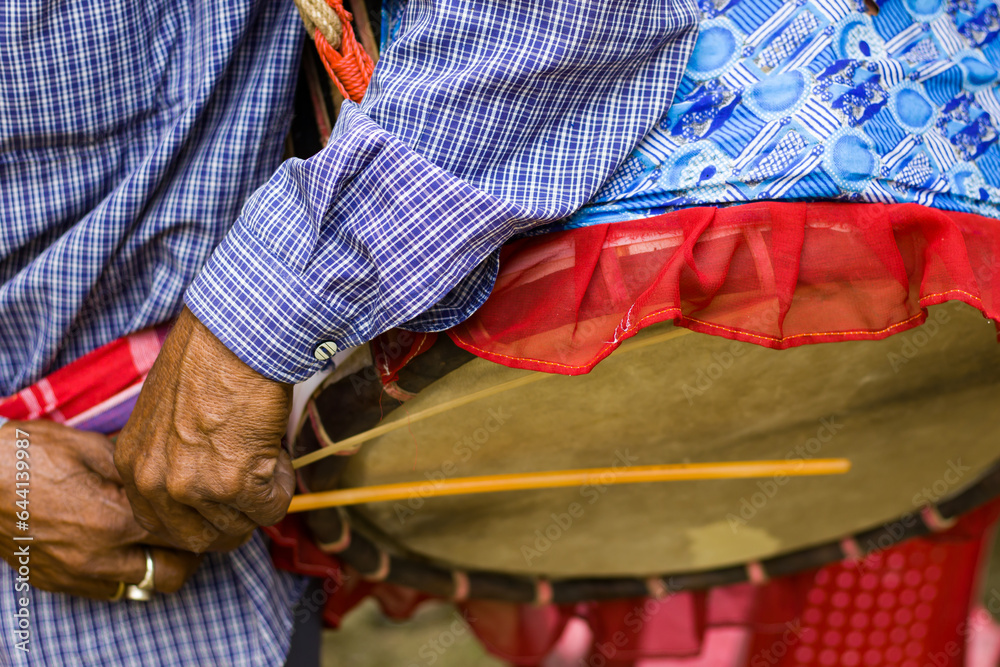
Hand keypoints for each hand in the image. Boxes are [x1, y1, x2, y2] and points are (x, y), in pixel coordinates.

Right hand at [0, 420, 200, 599]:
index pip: (187, 536)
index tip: (212, 510)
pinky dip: (125, 575)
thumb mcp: (92, 448)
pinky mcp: (56, 582)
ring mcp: (77, 575)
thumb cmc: (28, 454)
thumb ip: (138, 469)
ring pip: (143, 588)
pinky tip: (124, 548)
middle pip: (173, 573)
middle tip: (193, 527)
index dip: (206, 523)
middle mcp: (101, 557)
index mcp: (118, 519)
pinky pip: (108, 592)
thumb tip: (172, 472)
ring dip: (159, 566)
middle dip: (191, 553)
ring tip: (160, 539)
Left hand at [114, 307, 294, 552]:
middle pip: (203, 537)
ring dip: (261, 498)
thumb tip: (206, 490)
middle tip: (253, 489)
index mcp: (134, 467)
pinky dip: (283, 485)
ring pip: (241, 526)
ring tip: (265, 456)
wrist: (236, 337)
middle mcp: (156, 483)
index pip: (164, 527)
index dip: (201, 519)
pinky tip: (276, 450)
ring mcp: (194, 486)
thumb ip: (174, 459)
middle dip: (235, 520)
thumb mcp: (166, 417)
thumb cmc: (207, 361)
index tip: (223, 503)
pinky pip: (271, 508)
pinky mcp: (235, 482)